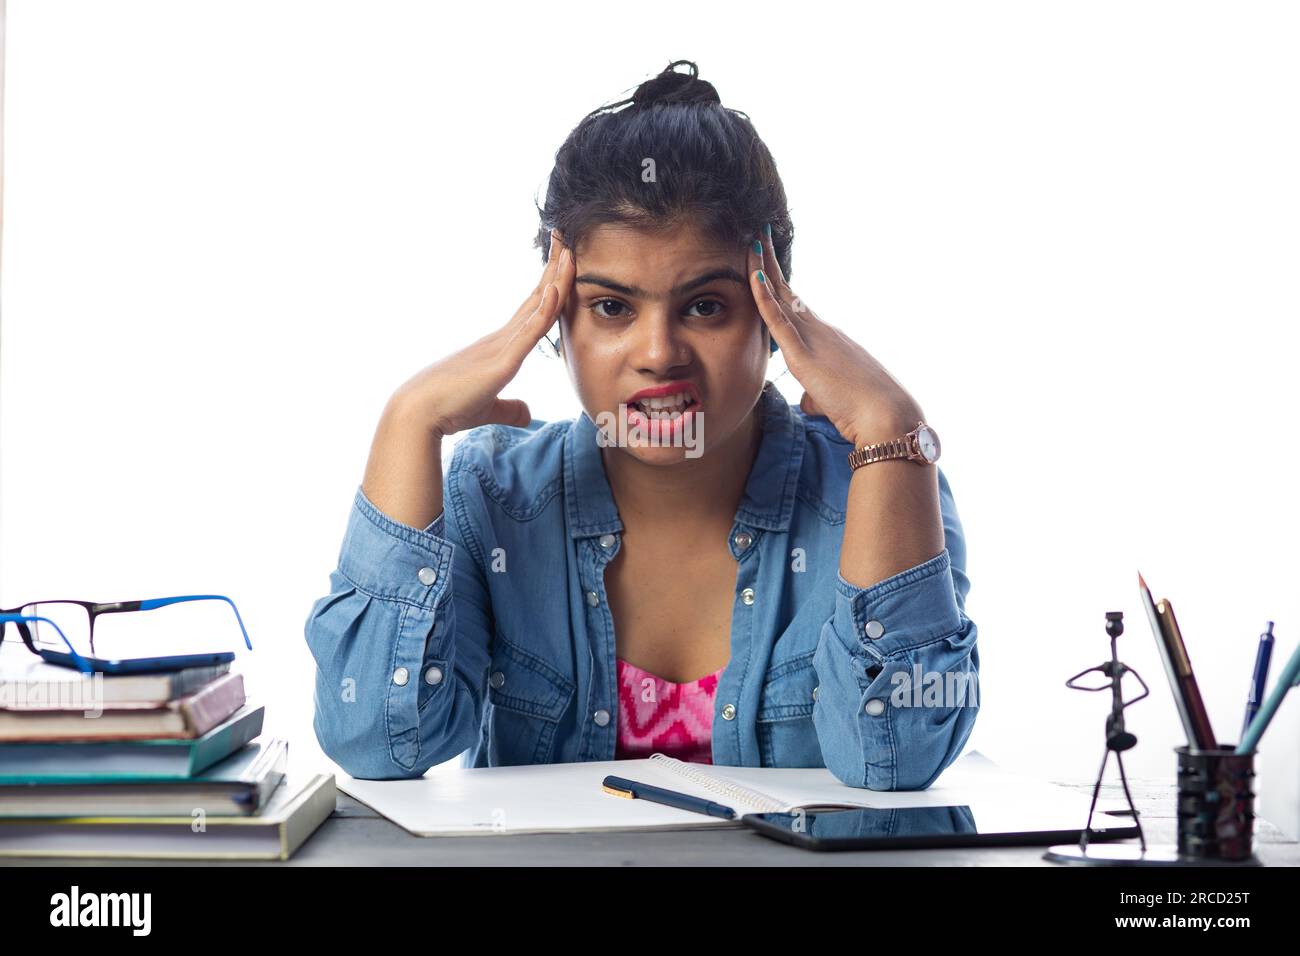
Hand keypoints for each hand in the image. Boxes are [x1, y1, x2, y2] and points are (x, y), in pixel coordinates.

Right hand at [391, 229, 575, 438]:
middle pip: (537, 298)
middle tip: (566, 238)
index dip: (550, 286)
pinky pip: (528, 333)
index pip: (533, 310)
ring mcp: (502, 346)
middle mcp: (502, 338)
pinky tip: (556, 290)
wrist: (419, 414)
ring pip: (537, 308)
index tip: (562, 261)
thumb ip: (508, 408)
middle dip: (554, 269)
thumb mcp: (488, 408)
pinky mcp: (501, 362)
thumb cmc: (448, 409)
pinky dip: (544, 312)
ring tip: (568, 250)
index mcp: (501, 346)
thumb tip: (527, 414)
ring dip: (555, 279)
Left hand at [748, 227, 923, 447]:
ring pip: (780, 296)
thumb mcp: (832, 400)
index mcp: (822, 339)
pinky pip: (779, 321)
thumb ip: (816, 394)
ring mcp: (812, 338)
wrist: (884, 415)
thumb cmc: (862, 410)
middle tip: (758, 232)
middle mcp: (818, 330)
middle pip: (785, 290)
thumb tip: (810, 400)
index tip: (766, 257)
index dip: (777, 281)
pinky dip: (764, 298)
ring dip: (763, 268)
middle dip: (769, 261)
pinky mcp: (803, 355)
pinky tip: (754, 277)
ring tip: (752, 239)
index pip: (793, 303)